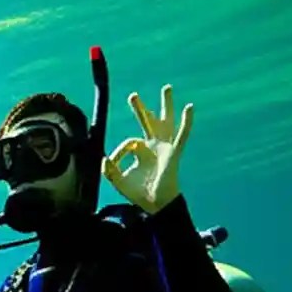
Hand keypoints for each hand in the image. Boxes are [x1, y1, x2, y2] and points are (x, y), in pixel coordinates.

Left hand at [102, 84, 193, 214]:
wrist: (156, 204)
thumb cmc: (139, 193)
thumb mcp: (119, 181)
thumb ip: (109, 171)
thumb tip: (103, 158)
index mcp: (141, 151)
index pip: (128, 142)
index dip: (119, 152)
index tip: (112, 162)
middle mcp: (153, 146)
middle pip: (147, 121)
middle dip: (139, 109)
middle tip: (132, 95)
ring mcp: (164, 147)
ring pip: (165, 121)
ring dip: (166, 105)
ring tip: (166, 88)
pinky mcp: (174, 152)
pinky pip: (182, 134)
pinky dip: (186, 122)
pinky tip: (189, 108)